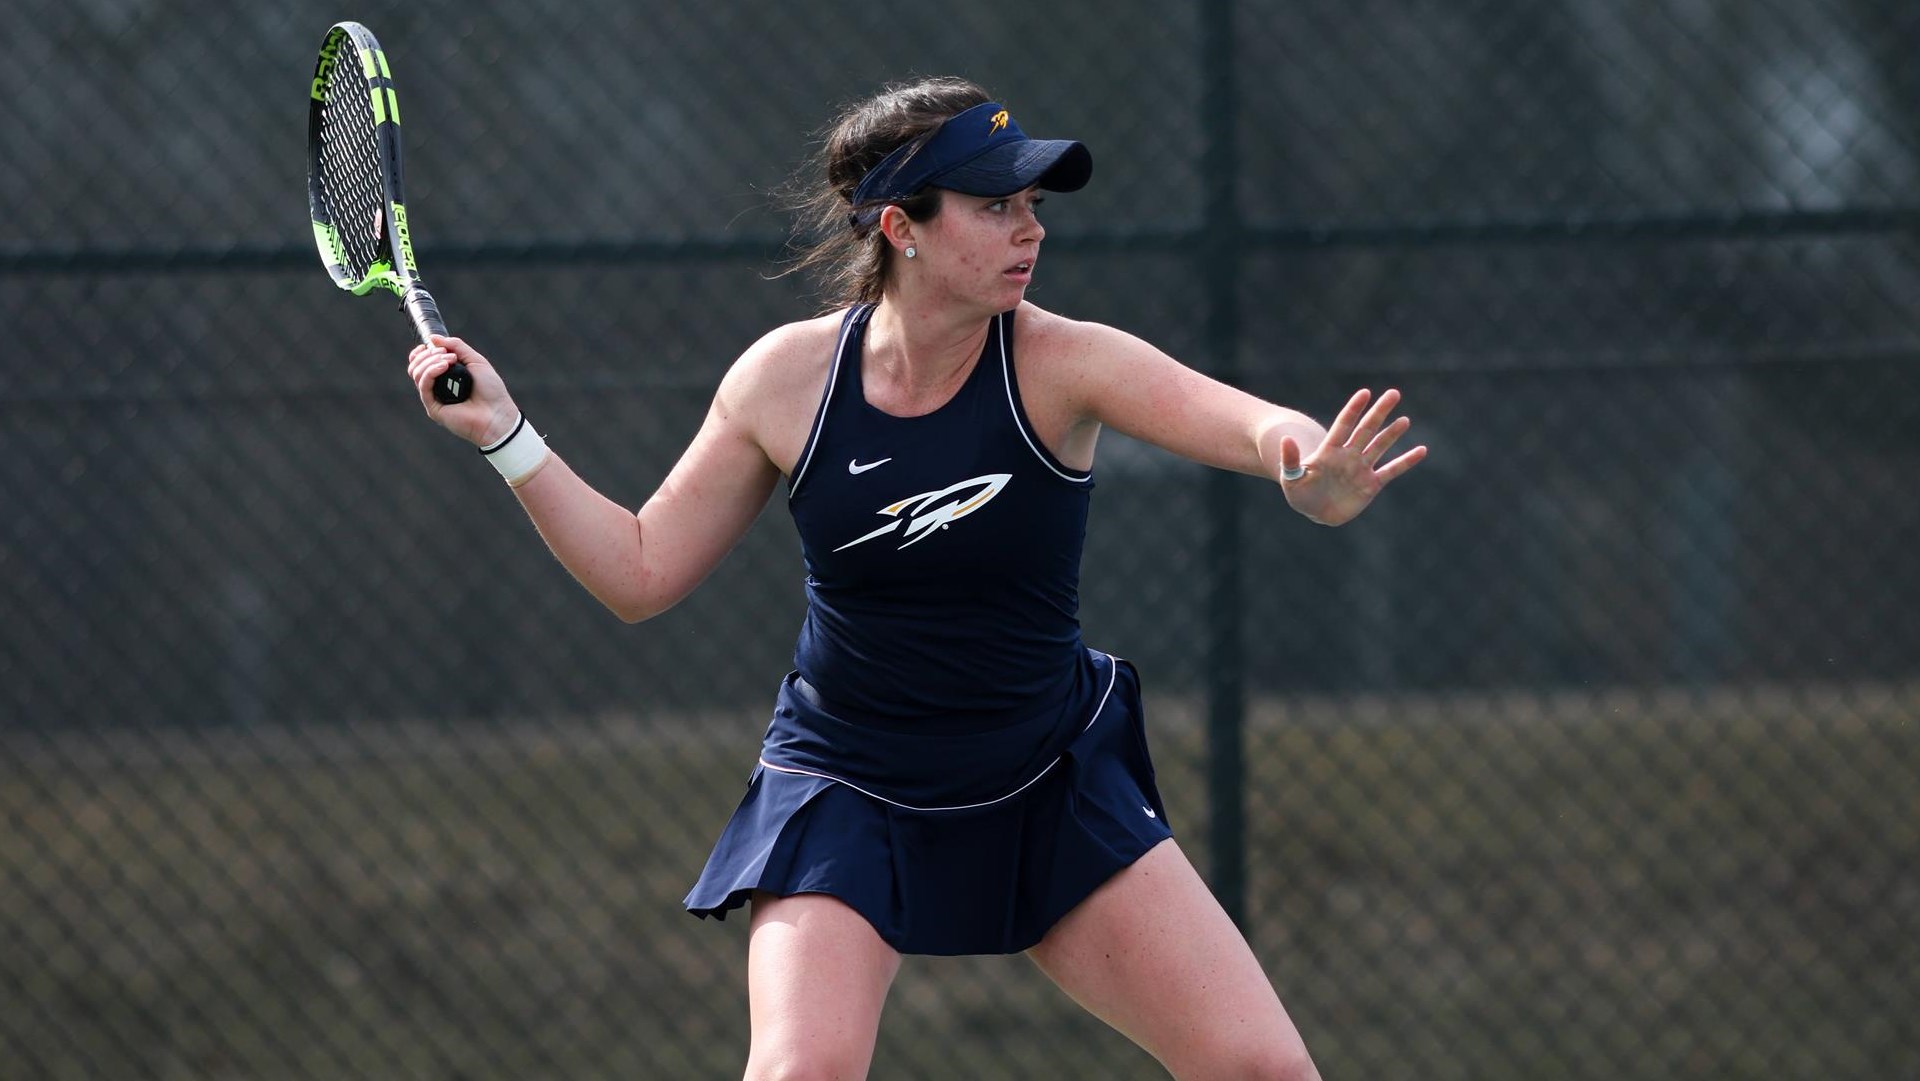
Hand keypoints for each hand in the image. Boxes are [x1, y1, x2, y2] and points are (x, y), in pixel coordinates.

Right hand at [406, 335, 519, 446]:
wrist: (498, 414)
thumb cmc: (491, 391)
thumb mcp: (476, 361)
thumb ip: (457, 346)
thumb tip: (433, 338)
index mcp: (445, 377)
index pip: (421, 362)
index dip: (421, 351)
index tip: (430, 344)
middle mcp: (437, 387)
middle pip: (415, 366)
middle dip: (428, 354)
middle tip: (448, 354)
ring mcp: (434, 398)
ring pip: (417, 374)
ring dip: (431, 360)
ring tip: (450, 360)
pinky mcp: (433, 408)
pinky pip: (423, 386)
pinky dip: (431, 371)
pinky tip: (444, 366)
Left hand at [1278, 388, 1426, 525]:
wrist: (1314, 511)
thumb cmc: (1300, 492)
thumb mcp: (1291, 477)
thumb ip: (1291, 459)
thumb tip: (1285, 439)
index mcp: (1329, 450)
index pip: (1344, 424)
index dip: (1353, 409)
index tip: (1365, 393)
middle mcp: (1348, 455)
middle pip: (1366, 429)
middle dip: (1379, 412)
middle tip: (1394, 393)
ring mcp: (1361, 468)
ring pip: (1379, 446)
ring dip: (1392, 433)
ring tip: (1405, 419)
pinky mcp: (1371, 485)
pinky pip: (1391, 471)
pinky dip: (1406, 461)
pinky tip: (1421, 450)